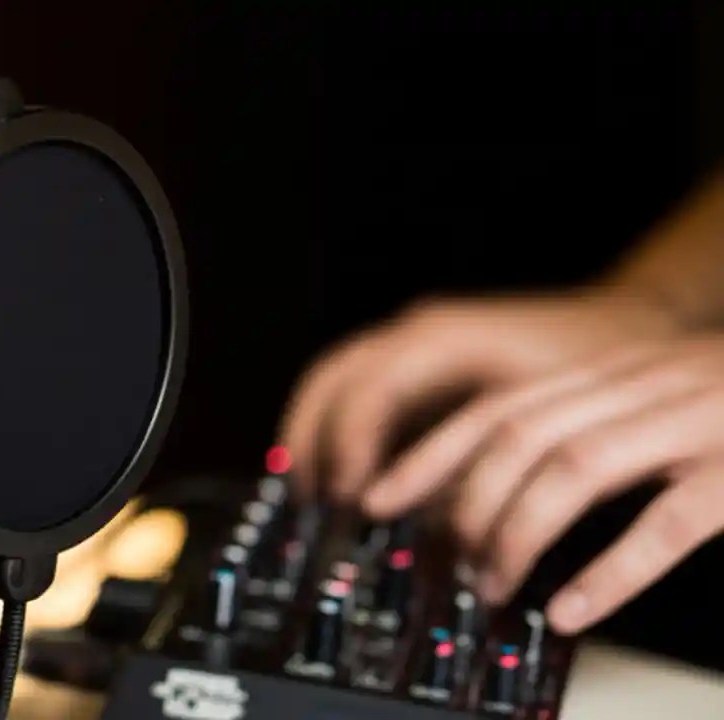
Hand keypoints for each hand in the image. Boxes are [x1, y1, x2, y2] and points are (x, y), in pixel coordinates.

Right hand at [280, 291, 677, 500]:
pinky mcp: (419, 362)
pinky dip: (343, 432)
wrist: (627, 320)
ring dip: (317, 436)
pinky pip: (359, 391)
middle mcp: (417, 331)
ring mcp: (413, 341)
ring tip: (313, 494)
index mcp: (445, 337)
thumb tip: (434, 528)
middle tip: (309, 500)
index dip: (352, 443)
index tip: (351, 496)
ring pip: (336, 381)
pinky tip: (346, 476)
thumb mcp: (547, 425)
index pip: (371, 386)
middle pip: (333, 378)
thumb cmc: (597, 368)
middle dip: (312, 439)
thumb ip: (483, 472)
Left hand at [363, 335, 723, 633]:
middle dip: (464, 503)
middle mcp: (643, 387)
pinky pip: (668, 523)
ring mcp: (698, 422)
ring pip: (575, 471)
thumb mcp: (655, 394)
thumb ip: (589, 423)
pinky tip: (576, 610)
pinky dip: (612, 571)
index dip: (428, 453)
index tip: (378, 496)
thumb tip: (507, 483)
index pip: (494, 406)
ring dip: (518, 534)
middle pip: (518, 436)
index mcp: (613, 373)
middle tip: (450, 565)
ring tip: (496, 587)